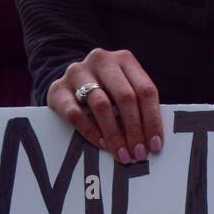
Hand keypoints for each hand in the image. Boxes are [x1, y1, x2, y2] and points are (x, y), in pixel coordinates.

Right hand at [47, 48, 163, 163]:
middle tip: (139, 154)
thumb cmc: (105, 91)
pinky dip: (91, 132)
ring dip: (115, 134)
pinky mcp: (58, 89)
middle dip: (134, 130)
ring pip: (101, 105)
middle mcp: (102, 61)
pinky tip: (102, 145)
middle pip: (125, 97)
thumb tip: (153, 142)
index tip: (155, 145)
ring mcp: (78, 72)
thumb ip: (139, 107)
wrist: (67, 82)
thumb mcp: (125, 90)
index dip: (153, 120)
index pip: (145, 90)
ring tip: (122, 154)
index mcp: (124, 60)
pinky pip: (76, 114)